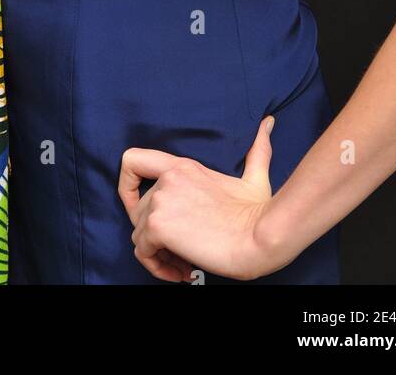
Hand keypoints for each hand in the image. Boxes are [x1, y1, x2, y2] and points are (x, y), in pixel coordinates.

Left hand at [118, 117, 289, 281]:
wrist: (259, 237)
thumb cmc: (258, 213)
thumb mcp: (255, 177)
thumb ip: (257, 151)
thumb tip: (268, 122)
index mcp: (183, 166)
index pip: (133, 160)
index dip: (127, 185)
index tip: (137, 205)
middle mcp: (167, 179)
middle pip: (138, 211)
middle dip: (155, 235)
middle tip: (181, 252)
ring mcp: (160, 201)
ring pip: (139, 235)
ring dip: (158, 254)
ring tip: (183, 265)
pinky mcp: (158, 226)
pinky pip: (143, 253)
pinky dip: (157, 267)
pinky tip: (181, 273)